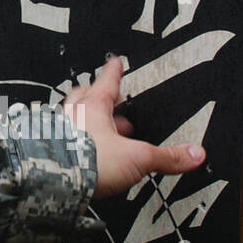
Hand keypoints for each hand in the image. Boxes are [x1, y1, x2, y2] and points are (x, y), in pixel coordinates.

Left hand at [62, 56, 205, 198]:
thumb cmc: (85, 161)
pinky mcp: (49, 152)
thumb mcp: (137, 158)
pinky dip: (73, 143)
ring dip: (86, 122)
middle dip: (98, 97)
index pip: (107, 81)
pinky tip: (80, 155)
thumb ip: (166, 157)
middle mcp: (71, 116)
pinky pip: (61, 140)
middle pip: (85, 97)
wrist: (52, 181)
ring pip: (71, 117)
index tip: (115, 61)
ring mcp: (57, 133)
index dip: (113, 70)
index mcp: (92, 107)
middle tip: (110, 100)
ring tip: (100, 132)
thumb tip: (193, 153)